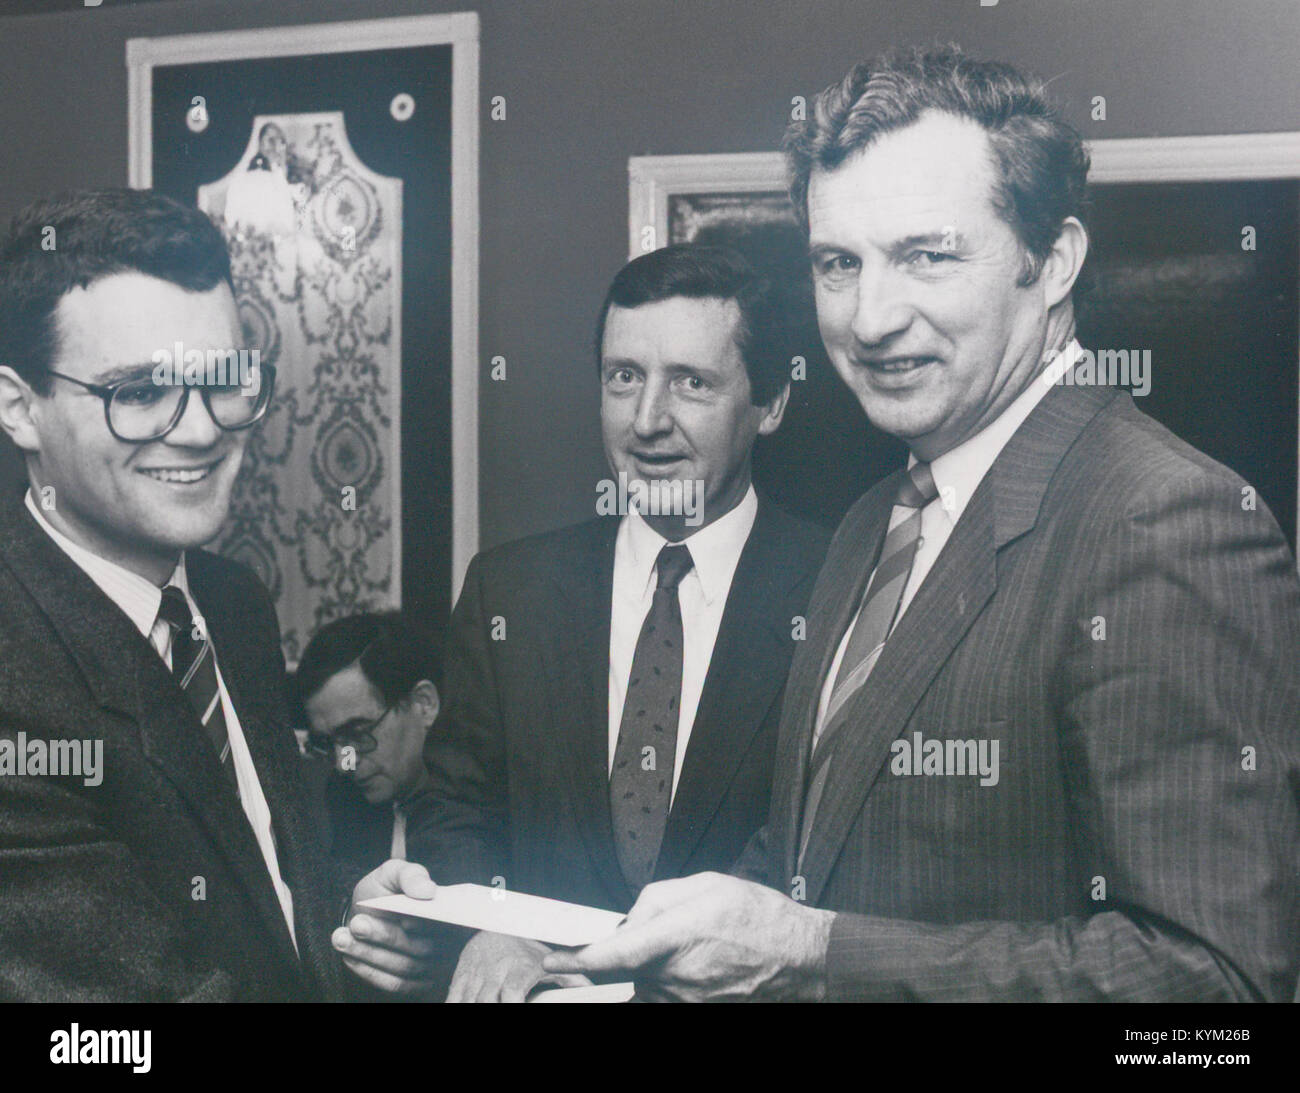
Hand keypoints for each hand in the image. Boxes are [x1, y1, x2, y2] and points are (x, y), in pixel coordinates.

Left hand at [333, 859, 441, 996]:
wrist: (367, 910)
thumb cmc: (385, 890)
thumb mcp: (394, 872)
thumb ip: (410, 875)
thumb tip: (427, 891)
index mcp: (446, 914)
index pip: (447, 925)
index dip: (426, 924)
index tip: (405, 919)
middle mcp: (444, 943)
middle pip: (420, 949)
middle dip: (385, 936)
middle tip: (357, 923)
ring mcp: (429, 967)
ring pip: (404, 968)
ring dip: (370, 954)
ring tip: (341, 938)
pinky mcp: (411, 984)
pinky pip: (394, 984)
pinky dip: (369, 972)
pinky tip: (349, 956)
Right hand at [447, 930, 592, 1002]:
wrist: (496, 927)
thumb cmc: (526, 951)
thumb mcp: (548, 962)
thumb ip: (570, 978)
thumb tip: (593, 991)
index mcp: (519, 970)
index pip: (513, 992)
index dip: (512, 1005)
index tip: (515, 1008)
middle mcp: (497, 972)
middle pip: (487, 1001)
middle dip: (491, 1010)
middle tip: (500, 1013)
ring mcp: (477, 975)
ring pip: (469, 1001)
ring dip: (474, 1009)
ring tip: (481, 1013)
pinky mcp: (461, 977)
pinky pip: (453, 997)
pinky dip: (455, 1005)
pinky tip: (461, 1007)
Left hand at [542, 872, 834, 1001]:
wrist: (801, 959)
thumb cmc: (760, 918)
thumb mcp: (707, 884)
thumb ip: (657, 897)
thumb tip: (630, 918)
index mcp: (677, 938)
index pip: (613, 954)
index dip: (577, 958)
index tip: (554, 957)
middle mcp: (676, 977)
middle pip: (627, 966)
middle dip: (628, 948)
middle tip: (658, 932)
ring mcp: (684, 1000)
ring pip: (645, 981)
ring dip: (652, 964)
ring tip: (695, 945)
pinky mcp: (694, 1010)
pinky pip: (664, 993)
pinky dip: (666, 979)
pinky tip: (695, 962)